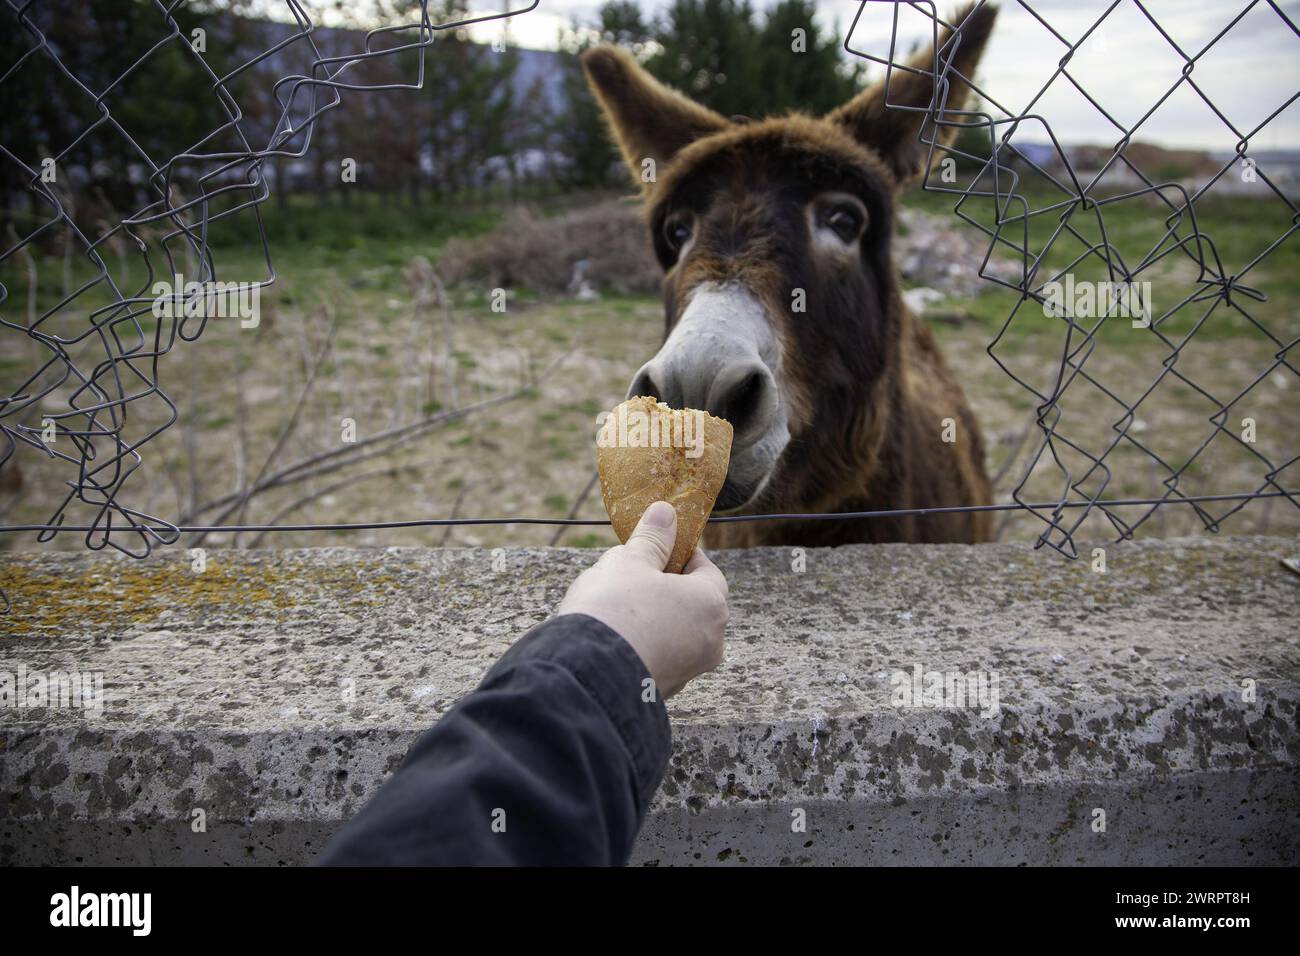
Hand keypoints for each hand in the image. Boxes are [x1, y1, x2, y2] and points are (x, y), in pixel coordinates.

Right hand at [558, 500, 728, 698]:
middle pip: (691, 602)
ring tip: (615, 606)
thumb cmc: (615, 610)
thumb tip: (665, 512)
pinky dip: (641, 644)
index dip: (680, 554)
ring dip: (652, 617)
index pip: (705, 569)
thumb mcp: (630, 562)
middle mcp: (710, 641)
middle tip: (631, 575)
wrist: (587, 677)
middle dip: (664, 587)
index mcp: (711, 604)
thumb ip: (652, 538)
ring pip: (674, 631)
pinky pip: (656, 656)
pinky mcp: (663, 691)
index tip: (657, 547)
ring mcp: (688, 670)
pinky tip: (613, 636)